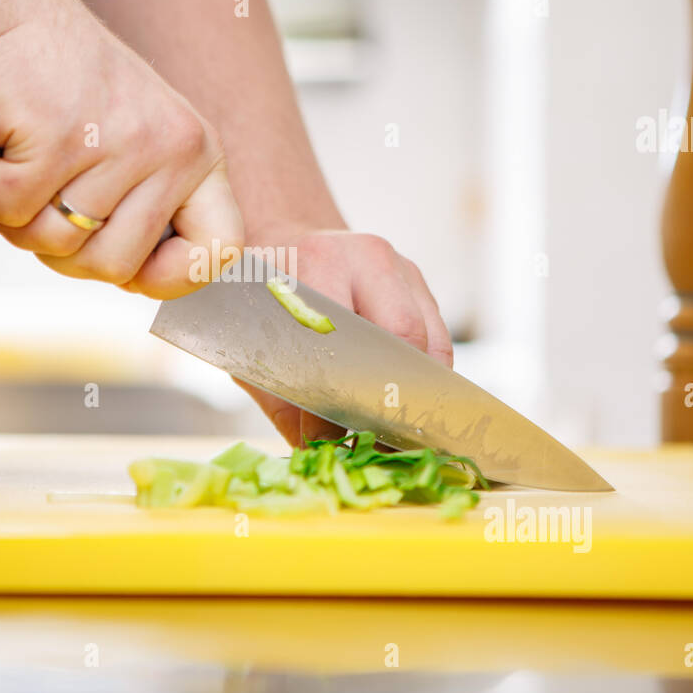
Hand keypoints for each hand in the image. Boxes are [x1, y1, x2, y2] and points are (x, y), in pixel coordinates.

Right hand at [0, 0, 242, 298]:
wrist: (1, 5)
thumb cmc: (58, 82)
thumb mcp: (131, 140)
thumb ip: (145, 205)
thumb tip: (137, 280)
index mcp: (198, 152)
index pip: (222, 248)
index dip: (174, 276)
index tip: (133, 271)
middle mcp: (171, 147)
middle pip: (117, 267)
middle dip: (63, 255)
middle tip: (38, 207)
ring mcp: (117, 142)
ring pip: (57, 244)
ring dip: (13, 221)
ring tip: (10, 169)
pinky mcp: (56, 138)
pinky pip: (8, 211)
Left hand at [239, 228, 453, 446]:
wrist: (283, 241)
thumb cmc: (262, 297)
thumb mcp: (255, 342)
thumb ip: (284, 398)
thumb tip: (317, 451)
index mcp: (317, 261)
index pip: (350, 335)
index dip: (350, 392)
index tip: (345, 436)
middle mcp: (367, 257)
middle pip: (405, 334)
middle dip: (395, 391)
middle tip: (378, 435)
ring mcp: (401, 267)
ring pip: (432, 340)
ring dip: (418, 388)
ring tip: (396, 426)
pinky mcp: (419, 282)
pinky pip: (438, 338)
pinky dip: (425, 375)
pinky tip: (406, 399)